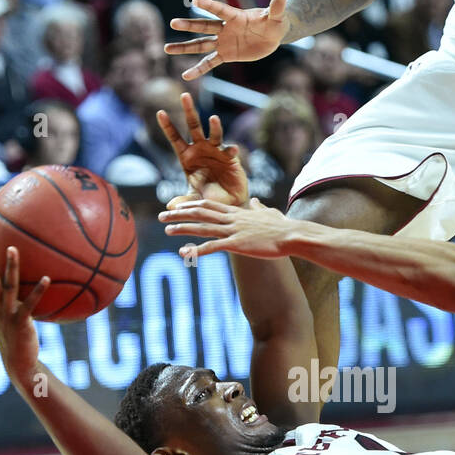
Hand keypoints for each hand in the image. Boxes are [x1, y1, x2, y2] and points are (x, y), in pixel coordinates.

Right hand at [0, 237, 47, 380]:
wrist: (18, 363)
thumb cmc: (16, 337)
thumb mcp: (11, 315)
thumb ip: (14, 299)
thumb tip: (26, 281)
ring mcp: (7, 314)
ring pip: (7, 286)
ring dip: (10, 267)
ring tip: (12, 248)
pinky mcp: (21, 323)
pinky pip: (30, 304)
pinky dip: (38, 291)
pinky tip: (47, 278)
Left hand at [157, 92, 247, 208]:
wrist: (227, 203)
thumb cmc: (207, 198)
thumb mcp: (193, 199)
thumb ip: (183, 201)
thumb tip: (170, 207)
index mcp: (186, 157)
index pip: (175, 139)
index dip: (168, 126)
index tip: (159, 112)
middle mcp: (200, 150)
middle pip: (193, 127)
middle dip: (188, 111)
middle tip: (184, 95)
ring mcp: (215, 151)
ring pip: (213, 134)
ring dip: (214, 126)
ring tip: (213, 119)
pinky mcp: (229, 157)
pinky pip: (229, 150)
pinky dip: (231, 149)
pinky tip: (233, 149)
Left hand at [160, 198, 294, 260]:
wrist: (292, 235)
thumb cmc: (283, 227)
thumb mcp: (270, 213)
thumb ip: (260, 207)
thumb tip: (256, 201)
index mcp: (237, 212)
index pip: (209, 205)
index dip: (191, 205)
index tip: (177, 206)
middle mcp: (232, 219)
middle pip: (200, 213)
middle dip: (179, 214)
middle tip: (162, 216)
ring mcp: (233, 231)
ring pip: (202, 227)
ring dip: (183, 228)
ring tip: (167, 230)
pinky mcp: (237, 244)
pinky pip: (213, 246)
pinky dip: (197, 250)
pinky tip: (184, 253)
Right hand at [165, 0, 289, 80]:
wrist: (272, 35)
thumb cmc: (274, 23)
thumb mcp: (277, 17)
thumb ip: (277, 7)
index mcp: (235, 17)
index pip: (220, 10)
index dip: (209, 6)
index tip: (195, 1)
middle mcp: (225, 29)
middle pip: (204, 27)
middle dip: (190, 26)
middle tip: (173, 23)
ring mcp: (223, 42)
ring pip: (201, 45)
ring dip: (185, 48)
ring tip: (167, 49)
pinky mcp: (226, 55)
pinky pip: (210, 63)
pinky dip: (199, 69)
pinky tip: (186, 76)